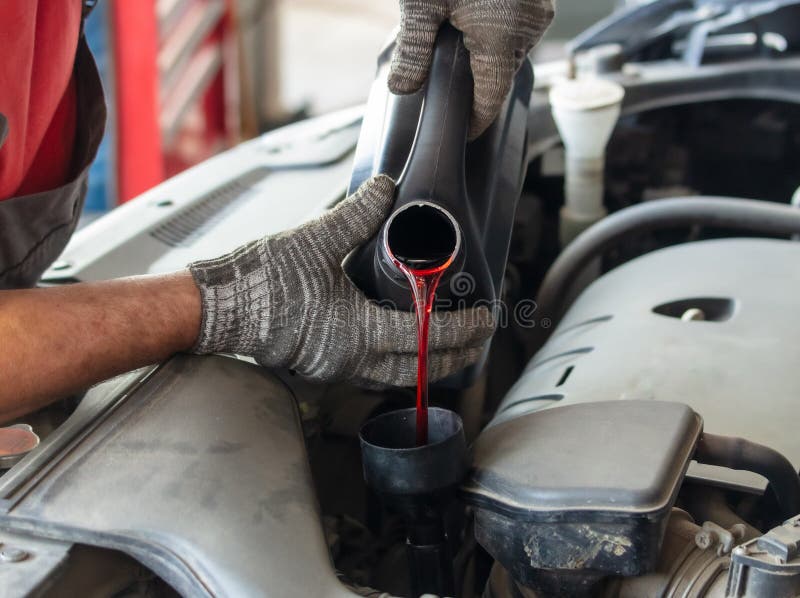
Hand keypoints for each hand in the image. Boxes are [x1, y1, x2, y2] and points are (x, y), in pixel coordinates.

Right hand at [189, 175, 494, 387]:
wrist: (217, 308)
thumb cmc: (261, 281)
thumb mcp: (316, 241)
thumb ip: (357, 215)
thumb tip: (385, 186)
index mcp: (359, 332)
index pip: (427, 338)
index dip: (464, 329)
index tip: (486, 318)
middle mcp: (352, 360)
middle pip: (420, 370)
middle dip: (455, 357)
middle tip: (478, 339)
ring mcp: (335, 369)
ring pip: (395, 377)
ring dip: (426, 366)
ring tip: (446, 349)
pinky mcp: (320, 367)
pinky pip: (370, 375)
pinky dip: (395, 365)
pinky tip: (396, 347)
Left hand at [388, 0, 554, 138]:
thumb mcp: (421, 3)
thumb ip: (412, 49)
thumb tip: (401, 89)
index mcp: (501, 38)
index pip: (491, 99)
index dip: (476, 121)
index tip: (463, 133)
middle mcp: (528, 27)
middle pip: (501, 74)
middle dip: (477, 84)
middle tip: (447, 88)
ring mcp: (538, 10)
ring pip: (511, 52)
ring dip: (488, 57)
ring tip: (457, 53)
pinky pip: (519, 29)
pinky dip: (497, 36)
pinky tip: (473, 28)